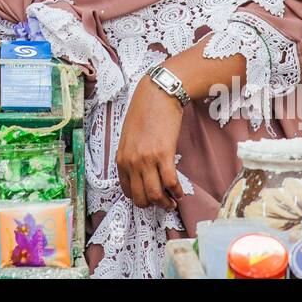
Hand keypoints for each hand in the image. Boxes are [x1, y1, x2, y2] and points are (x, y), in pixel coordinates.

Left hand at [116, 73, 186, 209]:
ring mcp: (146, 159)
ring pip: (155, 195)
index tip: (149, 199)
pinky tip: (180, 192)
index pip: (127, 191)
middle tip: (163, 204)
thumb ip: (131, 156)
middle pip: (141, 197)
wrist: (157, 95)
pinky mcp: (164, 154)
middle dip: (153, 206)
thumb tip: (140, 174)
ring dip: (166, 203)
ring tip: (173, 202)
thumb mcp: (129, 137)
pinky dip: (177, 191)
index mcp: (121, 158)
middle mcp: (131, 162)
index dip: (139, 199)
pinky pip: (170, 182)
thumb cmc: (143, 113)